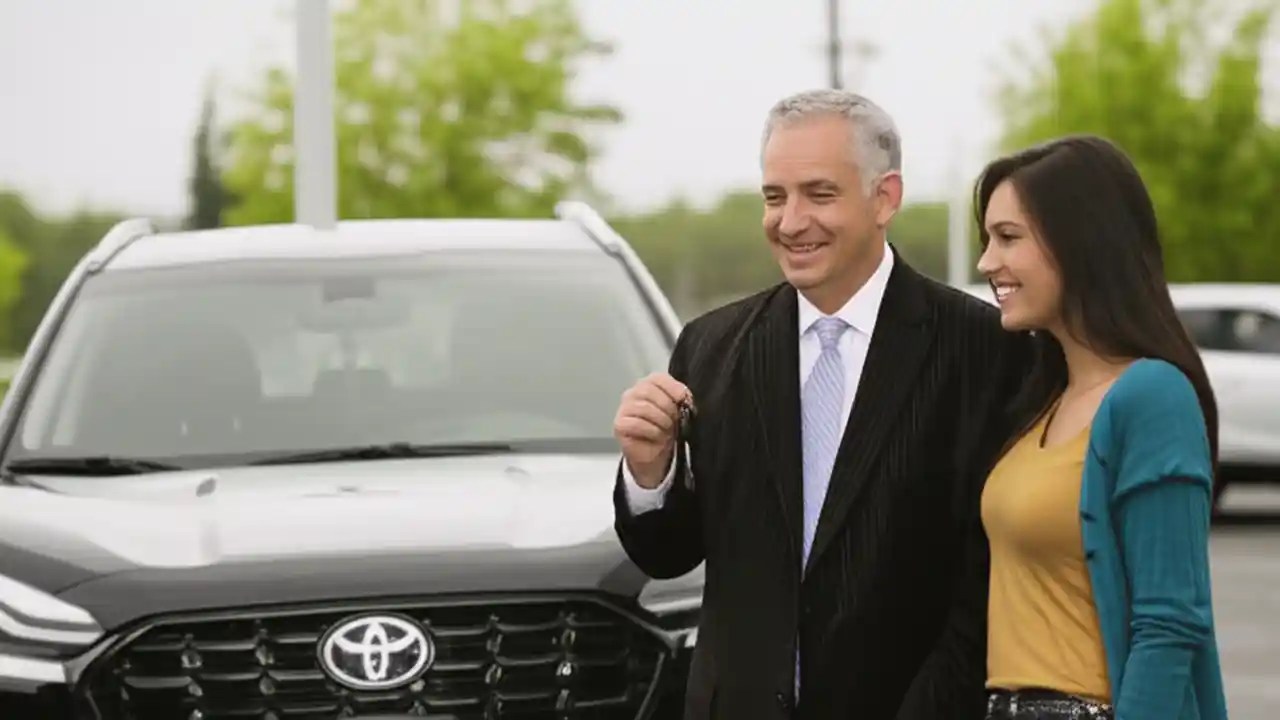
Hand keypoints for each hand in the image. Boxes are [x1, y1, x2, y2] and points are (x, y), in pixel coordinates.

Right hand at [613, 372, 691, 488]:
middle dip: (667, 406)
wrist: (654, 450)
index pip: (658, 378)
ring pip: (644, 408)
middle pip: (649, 391)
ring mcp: (624, 408)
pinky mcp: (620, 424)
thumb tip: (686, 399)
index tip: (684, 400)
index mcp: (648, 385)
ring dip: (661, 420)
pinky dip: (652, 430)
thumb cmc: (665, 428)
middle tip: (675, 418)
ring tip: (667, 429)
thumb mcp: (677, 411)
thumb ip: (680, 400)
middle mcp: (634, 393)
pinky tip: (657, 435)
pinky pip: (637, 424)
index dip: (673, 388)